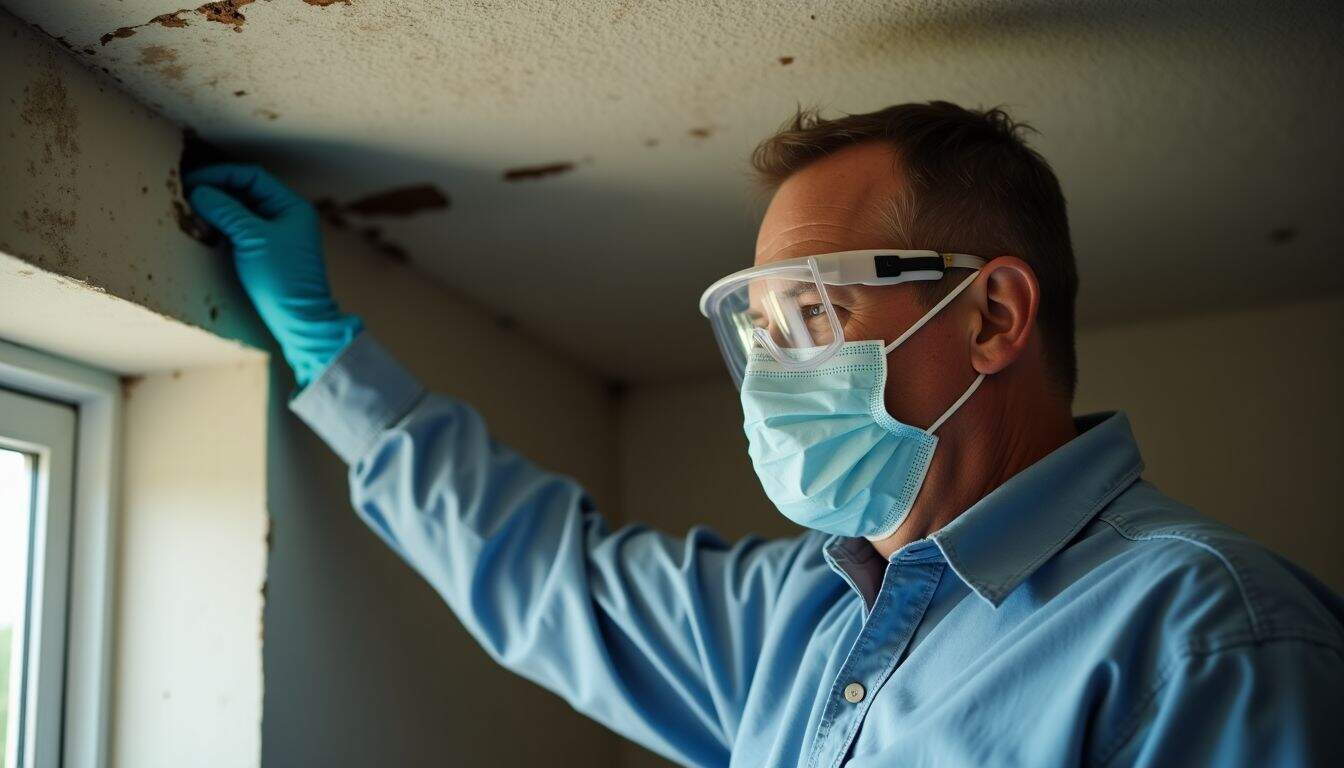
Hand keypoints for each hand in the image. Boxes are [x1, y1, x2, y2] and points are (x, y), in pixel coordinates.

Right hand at [185, 164, 361, 386]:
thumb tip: (199, 191)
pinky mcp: (266, 253)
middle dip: (215, 191)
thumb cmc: (283, 279)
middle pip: (244, 191)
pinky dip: (221, 226)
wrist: (299, 320)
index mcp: (291, 206)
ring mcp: (276, 235)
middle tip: (186, 196)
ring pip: (240, 211)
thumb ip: (226, 211)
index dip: (219, 175)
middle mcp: (286, 216)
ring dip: (216, 209)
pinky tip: (204, 229)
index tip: (191, 181)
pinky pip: (240, 230)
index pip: (251, 176)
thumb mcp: (252, 238)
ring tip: (191, 212)